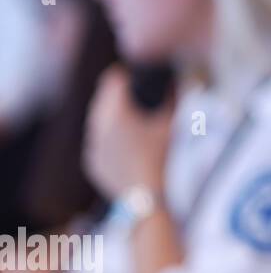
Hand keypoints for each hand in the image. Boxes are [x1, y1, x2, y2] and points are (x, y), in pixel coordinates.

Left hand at [83, 65, 174, 200]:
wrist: (146, 196)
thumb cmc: (161, 158)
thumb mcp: (171, 125)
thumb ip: (173, 98)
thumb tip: (176, 80)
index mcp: (115, 114)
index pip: (112, 81)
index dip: (124, 76)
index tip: (134, 77)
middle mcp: (98, 127)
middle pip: (102, 99)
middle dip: (116, 96)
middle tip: (135, 97)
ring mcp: (92, 145)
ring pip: (97, 121)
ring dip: (110, 117)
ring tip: (131, 121)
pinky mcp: (92, 162)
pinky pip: (97, 142)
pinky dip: (108, 140)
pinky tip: (125, 145)